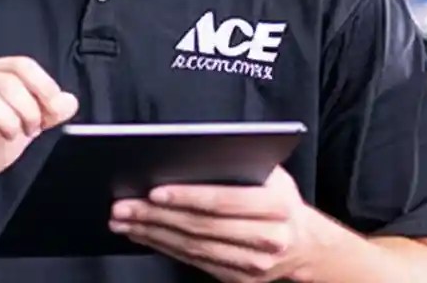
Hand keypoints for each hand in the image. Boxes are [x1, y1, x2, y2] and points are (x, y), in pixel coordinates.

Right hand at [0, 57, 77, 202]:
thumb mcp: (24, 128)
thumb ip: (47, 114)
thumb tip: (69, 101)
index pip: (21, 65)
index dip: (43, 87)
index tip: (53, 112)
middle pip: (6, 81)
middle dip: (28, 110)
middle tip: (32, 130)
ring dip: (8, 121)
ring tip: (12, 136)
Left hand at [109, 167, 321, 282]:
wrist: (304, 244)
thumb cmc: (277, 200)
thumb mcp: (270, 175)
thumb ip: (237, 165)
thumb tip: (185, 156)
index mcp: (277, 207)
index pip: (223, 201)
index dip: (186, 197)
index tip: (153, 192)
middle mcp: (269, 239)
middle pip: (201, 227)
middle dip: (156, 216)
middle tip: (122, 206)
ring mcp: (254, 265)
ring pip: (193, 248)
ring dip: (152, 234)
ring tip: (123, 221)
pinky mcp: (239, 280)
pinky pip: (194, 262)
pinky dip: (164, 247)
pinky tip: (143, 235)